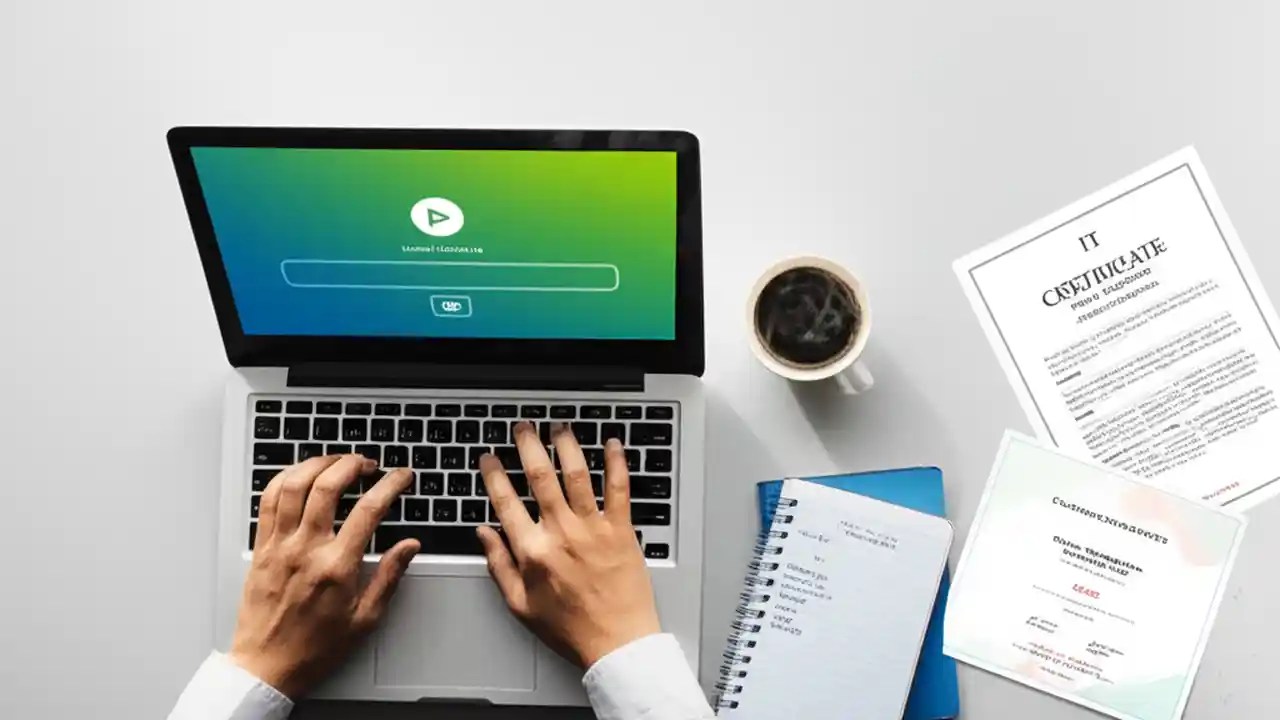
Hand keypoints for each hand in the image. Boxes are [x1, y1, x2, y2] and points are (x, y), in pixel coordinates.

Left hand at [229, 455, 418, 697]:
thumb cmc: (313, 648)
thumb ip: (388, 577)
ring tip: (336, 461)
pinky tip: (299, 475)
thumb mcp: (365, 619)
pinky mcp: (261, 548)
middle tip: (368, 463)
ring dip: (318, 464)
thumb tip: (409, 547)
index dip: (391, 484)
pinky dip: (284, 479)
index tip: (402, 476)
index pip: (369, 510)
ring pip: (293, 485)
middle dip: (352, 464)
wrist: (266, 666)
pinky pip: (267, 501)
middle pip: (328, 487)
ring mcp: (279, 546)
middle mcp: (305, 550)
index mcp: (336, 567)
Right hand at [477, 422, 660, 668]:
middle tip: (522, 427)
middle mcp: (561, 533)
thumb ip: (498, 565)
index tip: (488, 457)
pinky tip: (612, 444)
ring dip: (566, 445)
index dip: (494, 475)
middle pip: (540, 477)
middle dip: (528, 445)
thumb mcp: (519, 604)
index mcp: (533, 552)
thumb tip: (482, 533)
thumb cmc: (570, 627)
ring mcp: (593, 529)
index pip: (506, 502)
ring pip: (577, 475)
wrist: (616, 642)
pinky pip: (619, 489)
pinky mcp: (621, 531)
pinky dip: (616, 463)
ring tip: (559, 426)